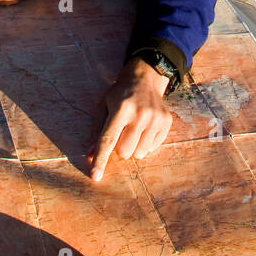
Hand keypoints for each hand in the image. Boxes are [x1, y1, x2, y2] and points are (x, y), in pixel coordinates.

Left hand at [86, 58, 171, 181]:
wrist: (144, 79)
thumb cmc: (119, 94)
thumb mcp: (103, 105)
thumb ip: (96, 129)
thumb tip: (89, 154)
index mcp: (121, 109)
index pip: (108, 140)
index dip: (101, 159)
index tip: (95, 177)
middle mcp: (140, 114)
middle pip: (124, 151)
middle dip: (119, 148)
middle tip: (121, 132)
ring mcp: (155, 119)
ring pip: (139, 153)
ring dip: (133, 147)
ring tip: (133, 130)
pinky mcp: (166, 122)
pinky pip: (152, 148)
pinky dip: (146, 143)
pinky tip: (145, 128)